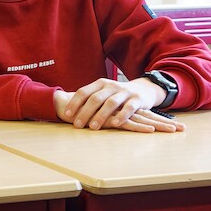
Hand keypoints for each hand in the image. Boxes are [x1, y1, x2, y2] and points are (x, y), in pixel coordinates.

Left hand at [53, 80, 183, 132]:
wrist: (144, 89)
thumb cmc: (118, 94)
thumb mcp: (103, 93)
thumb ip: (89, 99)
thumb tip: (67, 109)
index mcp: (100, 84)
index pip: (83, 92)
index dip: (74, 103)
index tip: (66, 115)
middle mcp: (111, 86)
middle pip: (95, 98)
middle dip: (84, 112)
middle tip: (77, 125)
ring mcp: (124, 92)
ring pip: (110, 103)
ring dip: (101, 115)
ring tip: (93, 127)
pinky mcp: (137, 99)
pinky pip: (129, 108)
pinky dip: (122, 115)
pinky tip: (115, 124)